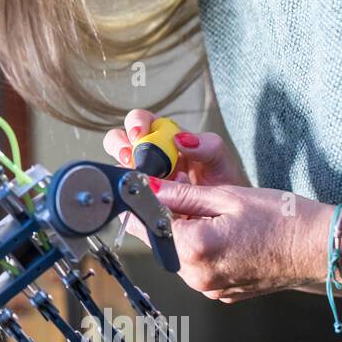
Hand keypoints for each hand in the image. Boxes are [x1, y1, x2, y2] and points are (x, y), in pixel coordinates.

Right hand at [102, 110, 249, 187]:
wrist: (224, 220)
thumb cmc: (222, 187)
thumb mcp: (221, 162)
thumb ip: (208, 146)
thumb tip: (182, 138)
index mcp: (166, 139)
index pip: (142, 121)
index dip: (136, 123)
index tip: (139, 134)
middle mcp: (149, 156)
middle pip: (119, 140)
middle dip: (120, 145)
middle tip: (130, 156)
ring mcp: (142, 179)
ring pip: (117, 168)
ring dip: (121, 170)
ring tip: (135, 177)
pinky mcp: (139, 200)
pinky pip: (124, 195)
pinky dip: (127, 194)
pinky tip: (141, 197)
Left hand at [142, 180, 332, 302]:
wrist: (322, 247)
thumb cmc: (283, 218)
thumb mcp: (227, 196)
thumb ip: (181, 194)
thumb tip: (148, 186)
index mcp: (195, 248)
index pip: (147, 225)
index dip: (142, 206)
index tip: (142, 192)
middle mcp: (198, 276)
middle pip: (163, 242)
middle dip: (167, 220)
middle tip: (189, 199)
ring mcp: (211, 288)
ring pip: (181, 256)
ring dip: (186, 235)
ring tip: (217, 217)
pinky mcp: (224, 293)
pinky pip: (200, 268)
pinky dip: (204, 250)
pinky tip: (227, 235)